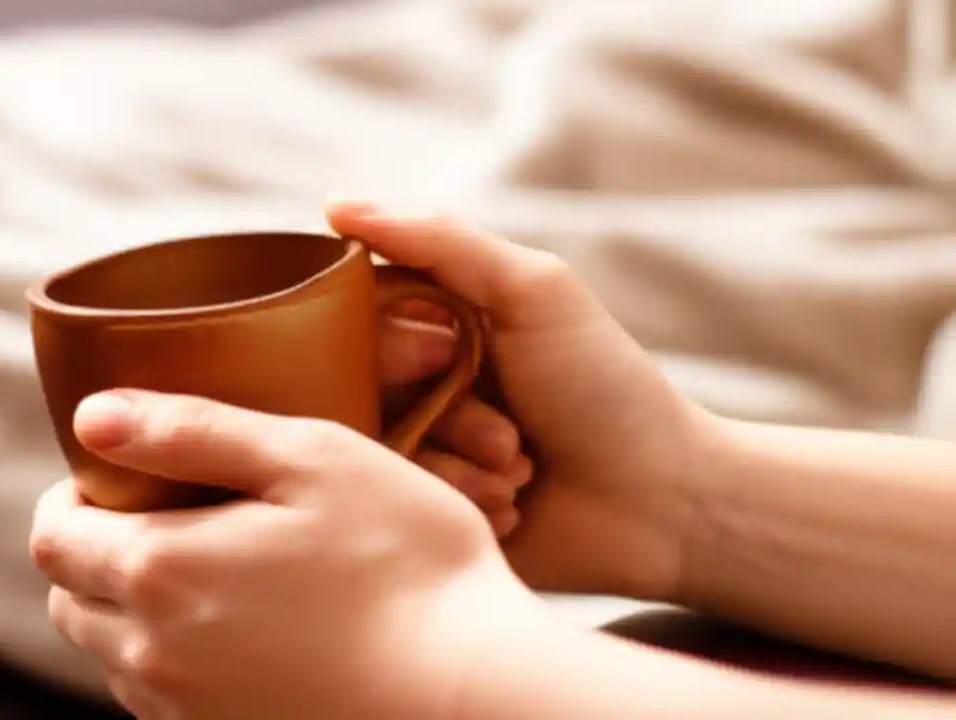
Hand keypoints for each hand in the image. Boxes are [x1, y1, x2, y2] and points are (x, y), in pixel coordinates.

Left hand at [30, 389, 544, 719]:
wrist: (472, 687)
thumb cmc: (407, 561)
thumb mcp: (311, 458)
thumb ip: (194, 430)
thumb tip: (95, 416)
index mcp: (161, 570)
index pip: (53, 536)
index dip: (73, 496)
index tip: (120, 475)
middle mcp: (154, 654)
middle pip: (68, 599)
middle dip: (93, 552)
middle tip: (158, 515)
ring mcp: (188, 709)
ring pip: (110, 653)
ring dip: (128, 607)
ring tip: (205, 568)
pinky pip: (160, 698)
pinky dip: (172, 656)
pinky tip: (241, 627)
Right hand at [330, 200, 713, 600]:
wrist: (662, 503)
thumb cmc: (606, 388)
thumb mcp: (532, 293)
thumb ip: (439, 242)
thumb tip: (338, 206)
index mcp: (443, 326)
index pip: (360, 323)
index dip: (391, 345)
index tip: (443, 357)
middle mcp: (427, 386)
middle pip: (366, 394)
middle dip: (440, 412)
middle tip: (506, 431)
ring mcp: (431, 453)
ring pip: (382, 454)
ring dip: (457, 463)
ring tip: (519, 469)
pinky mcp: (438, 512)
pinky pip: (405, 505)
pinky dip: (464, 501)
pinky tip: (514, 507)